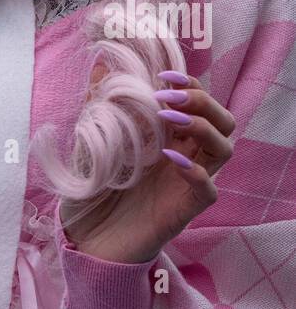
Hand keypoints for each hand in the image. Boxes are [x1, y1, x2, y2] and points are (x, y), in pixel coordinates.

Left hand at [59, 71, 235, 263]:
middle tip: (169, 97)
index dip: (191, 84)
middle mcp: (183, 157)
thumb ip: (98, 108)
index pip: (199, 104)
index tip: (164, 75)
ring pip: (224, 150)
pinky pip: (208, 190)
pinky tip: (171, 159)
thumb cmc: (91, 191)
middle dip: (204, 101)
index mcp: (168, 138)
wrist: (85, 240)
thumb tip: (100, 67)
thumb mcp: (89, 142)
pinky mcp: (183, 211)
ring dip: (202, 127)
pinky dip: (196, 171)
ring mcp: (186, 184)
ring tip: (168, 120)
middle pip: (223, 122)